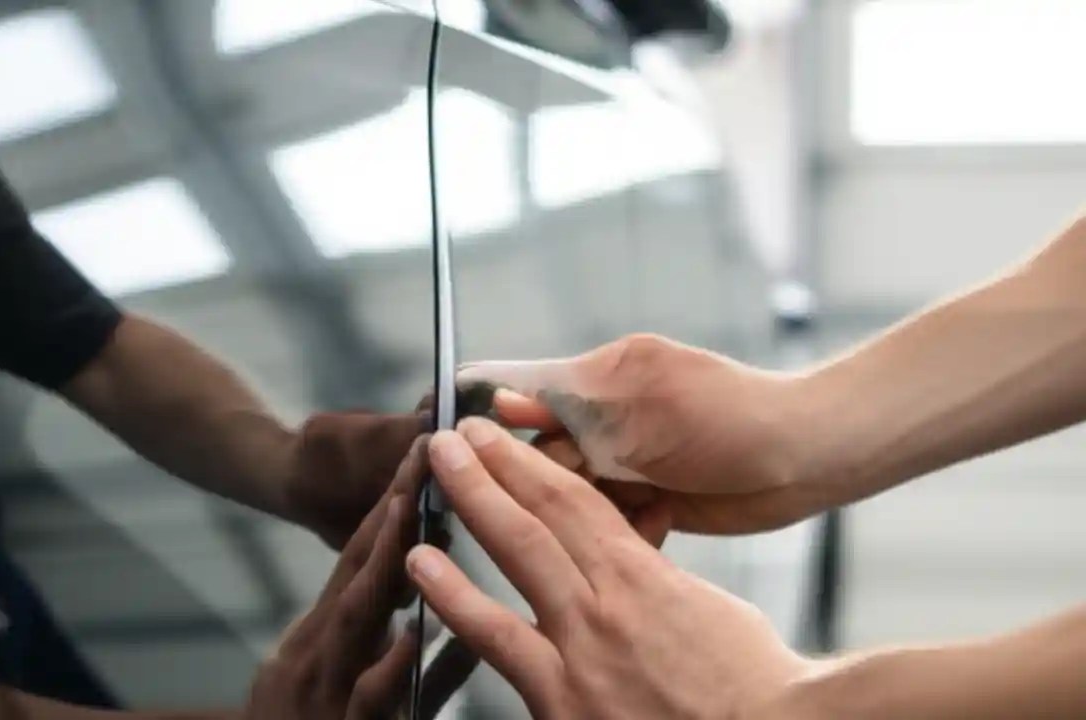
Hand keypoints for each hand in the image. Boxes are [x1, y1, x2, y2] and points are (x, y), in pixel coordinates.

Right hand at [250, 437, 471, 719]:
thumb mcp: (349, 687)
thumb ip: (405, 659)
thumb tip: (454, 627)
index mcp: (330, 634)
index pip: (365, 556)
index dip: (395, 502)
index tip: (427, 450)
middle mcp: (322, 650)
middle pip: (359, 568)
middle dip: (392, 509)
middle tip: (425, 451)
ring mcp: (325, 689)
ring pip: (356, 618)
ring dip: (382, 563)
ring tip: (411, 511)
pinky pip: (370, 702)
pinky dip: (390, 668)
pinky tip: (413, 636)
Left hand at [405, 418, 813, 719]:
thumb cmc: (753, 688)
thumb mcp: (710, 614)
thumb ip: (657, 582)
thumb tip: (632, 563)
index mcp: (646, 577)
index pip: (577, 501)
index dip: (530, 462)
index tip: (497, 436)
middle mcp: (607, 602)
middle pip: (538, 515)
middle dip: (490, 469)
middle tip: (451, 436)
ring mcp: (581, 650)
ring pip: (515, 558)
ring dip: (469, 508)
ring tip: (428, 477)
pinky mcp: (560, 702)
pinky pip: (496, 642)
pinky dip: (455, 600)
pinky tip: (422, 569)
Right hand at [459, 334, 827, 533]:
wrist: (808, 457)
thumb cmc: (732, 416)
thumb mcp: (644, 406)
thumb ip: (570, 409)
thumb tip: (501, 401)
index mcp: (602, 375)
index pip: (523, 389)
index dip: (488, 414)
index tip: (452, 439)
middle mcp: (608, 414)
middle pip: (541, 450)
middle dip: (547, 474)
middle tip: (568, 481)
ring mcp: (629, 455)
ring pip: (573, 490)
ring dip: (589, 505)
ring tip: (631, 502)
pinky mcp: (649, 494)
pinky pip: (610, 515)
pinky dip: (623, 523)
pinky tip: (654, 518)